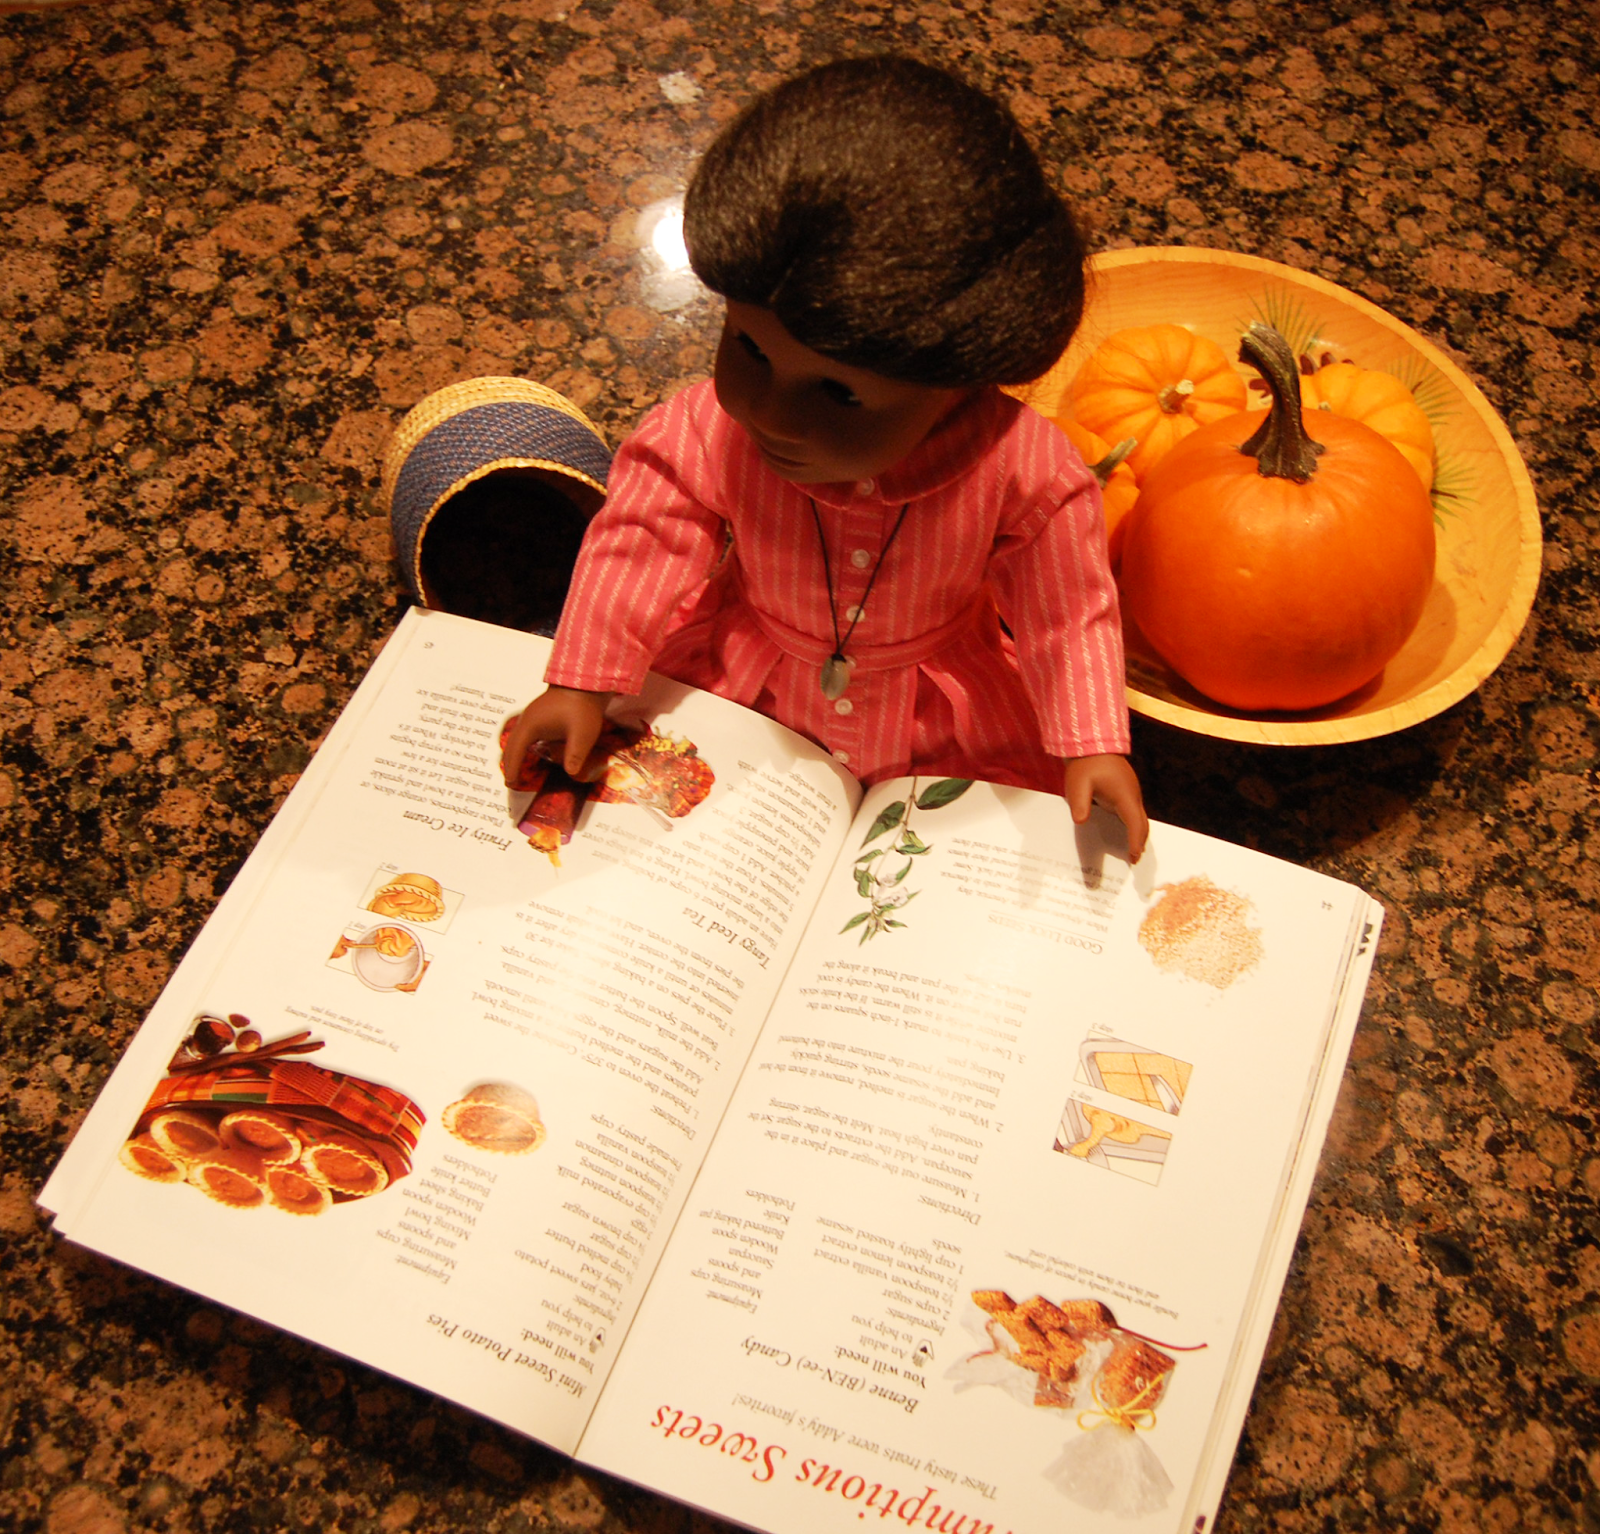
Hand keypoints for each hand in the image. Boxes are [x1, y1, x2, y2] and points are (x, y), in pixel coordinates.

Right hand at [500, 686, 615, 783]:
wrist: (586, 683)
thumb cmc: (583, 707)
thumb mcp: (582, 734)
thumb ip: (575, 755)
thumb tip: (571, 773)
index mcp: (531, 726)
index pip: (515, 752)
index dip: (512, 769)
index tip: (511, 784)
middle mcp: (527, 720)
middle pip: (511, 745)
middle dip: (510, 764)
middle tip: (510, 783)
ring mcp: (532, 715)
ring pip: (518, 738)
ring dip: (515, 754)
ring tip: (516, 769)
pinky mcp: (540, 713)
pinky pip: (526, 733)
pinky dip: (524, 745)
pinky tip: (532, 750)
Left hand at [1063, 753, 1148, 863]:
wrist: (1091, 745)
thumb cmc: (1085, 764)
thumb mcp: (1078, 784)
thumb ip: (1080, 803)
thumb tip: (1081, 821)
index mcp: (1125, 795)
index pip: (1136, 823)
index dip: (1136, 841)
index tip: (1134, 857)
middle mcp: (1132, 796)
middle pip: (1142, 824)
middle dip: (1140, 842)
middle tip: (1134, 861)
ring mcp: (1130, 794)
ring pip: (1139, 819)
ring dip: (1137, 835)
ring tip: (1131, 853)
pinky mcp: (1124, 793)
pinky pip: (1131, 813)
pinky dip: (1131, 826)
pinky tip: (1122, 835)